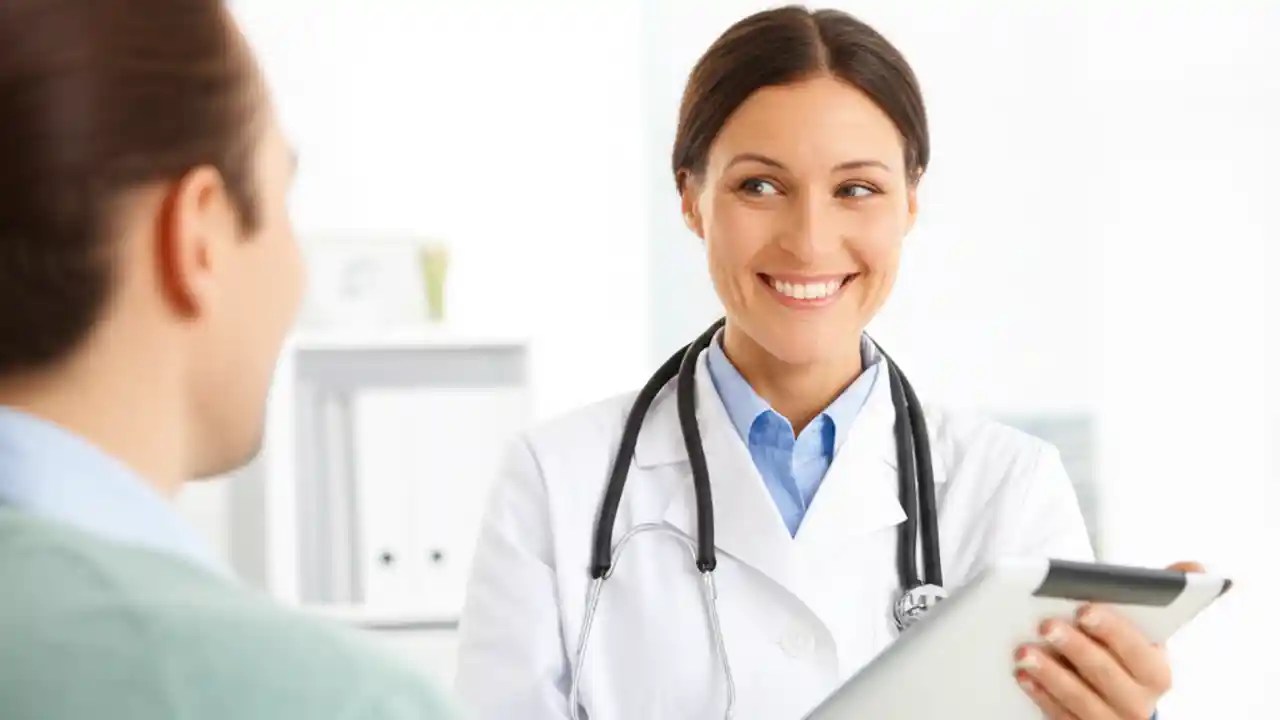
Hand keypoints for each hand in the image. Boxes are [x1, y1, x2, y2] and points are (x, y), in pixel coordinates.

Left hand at [1013, 561, 1203, 718]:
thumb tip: (1194, 565)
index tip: (1084, 610)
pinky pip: (1061, 717)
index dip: (1111, 629)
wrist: (1117, 699)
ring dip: (1051, 674)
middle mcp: (1139, 702)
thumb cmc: (1123, 652)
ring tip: (1024, 651)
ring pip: (1080, 700)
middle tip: (1045, 625)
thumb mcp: (1144, 627)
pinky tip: (1024, 675)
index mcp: (1157, 672)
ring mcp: (1111, 719)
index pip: (1136, 650)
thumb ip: (1162, 593)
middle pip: (1105, 674)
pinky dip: (1041, 695)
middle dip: (1074, 647)